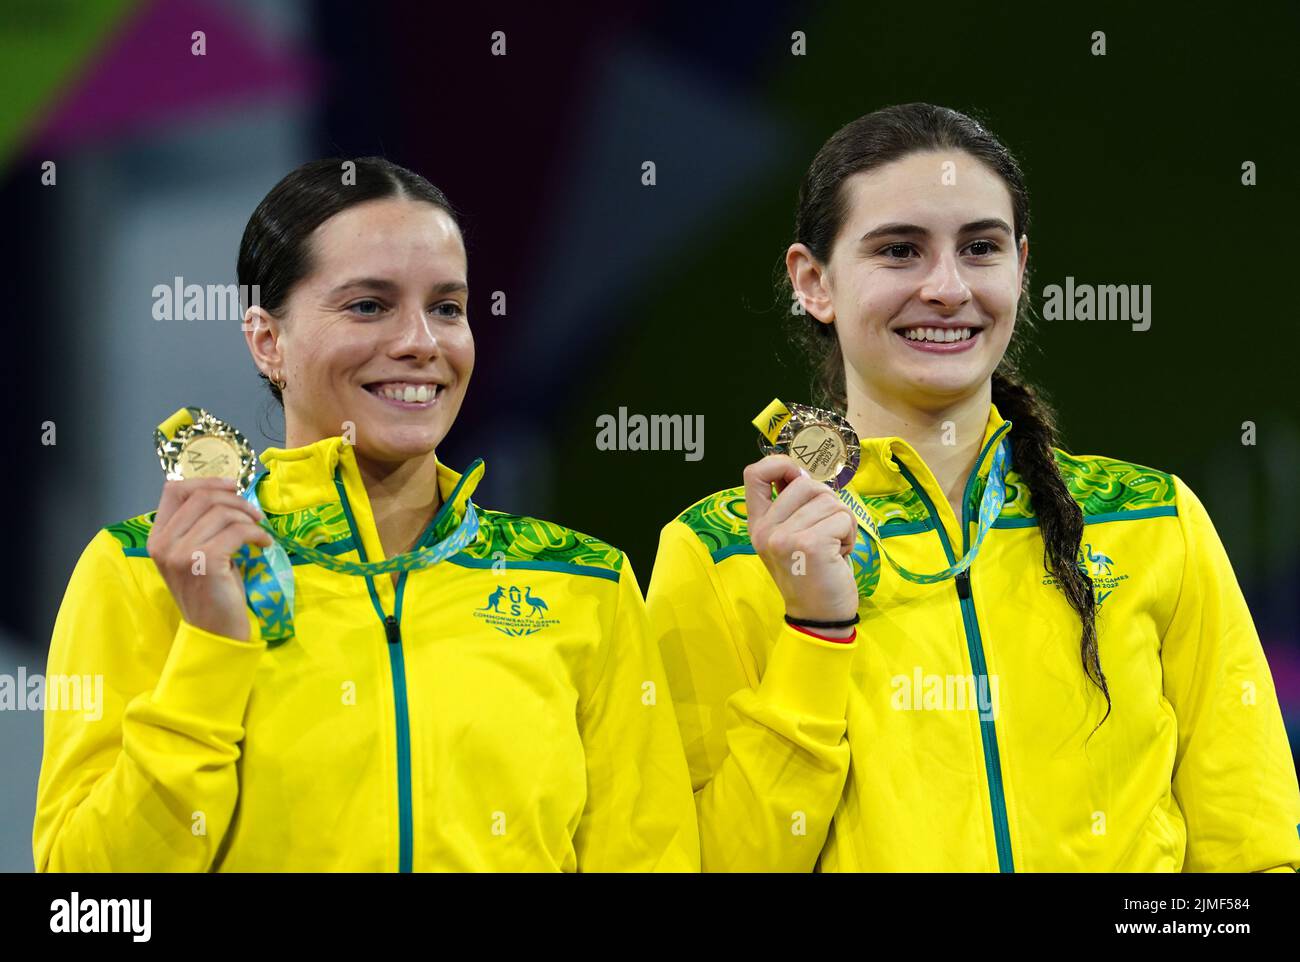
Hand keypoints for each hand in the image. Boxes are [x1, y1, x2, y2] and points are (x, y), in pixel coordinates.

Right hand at [147, 477, 271, 641]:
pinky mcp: (204, 561)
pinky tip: (263, 544)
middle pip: (202, 496)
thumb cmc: (212, 590)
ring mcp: (180, 553)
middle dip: (235, 500)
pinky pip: (237, 531)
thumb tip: (227, 491)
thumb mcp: (198, 552)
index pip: (174, 490)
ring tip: (259, 532)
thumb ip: (201, 524)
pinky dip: (257, 533)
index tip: (233, 486)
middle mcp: (163, 543)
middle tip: (255, 515)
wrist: (215, 630)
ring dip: (248, 518)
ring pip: (221, 512)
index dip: (207, 481)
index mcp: (157, 537)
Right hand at [743, 455, 858, 632]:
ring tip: (833, 547)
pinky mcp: (810, 544)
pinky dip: (850, 535)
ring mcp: (785, 537)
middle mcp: (766, 530)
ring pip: (829, 500)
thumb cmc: (812, 574)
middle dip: (827, 503)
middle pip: (805, 483)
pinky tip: (839, 555)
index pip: (755, 474)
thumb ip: (792, 507)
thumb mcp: (791, 538)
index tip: (798, 478)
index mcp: (758, 525)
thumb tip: (804, 474)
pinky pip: (843, 518)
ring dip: (842, 522)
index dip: (780, 465)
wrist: (818, 617)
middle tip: (826, 532)